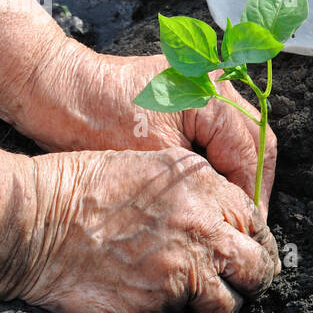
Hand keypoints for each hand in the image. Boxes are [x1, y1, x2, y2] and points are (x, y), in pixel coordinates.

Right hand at [15, 148, 280, 312]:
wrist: (36, 222)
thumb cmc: (85, 189)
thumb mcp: (152, 166)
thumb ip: (199, 191)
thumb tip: (228, 220)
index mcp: (205, 187)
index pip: (256, 223)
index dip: (254, 242)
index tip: (246, 253)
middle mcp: (204, 227)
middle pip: (258, 267)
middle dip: (253, 278)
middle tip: (239, 284)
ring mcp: (186, 269)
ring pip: (231, 304)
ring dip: (221, 305)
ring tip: (201, 300)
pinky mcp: (162, 304)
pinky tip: (160, 302)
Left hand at [20, 39, 277, 216]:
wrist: (55, 89)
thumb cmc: (94, 123)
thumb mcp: (153, 164)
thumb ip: (201, 184)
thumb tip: (230, 215)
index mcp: (213, 96)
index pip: (252, 155)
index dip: (253, 196)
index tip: (247, 229)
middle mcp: (217, 83)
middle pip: (257, 141)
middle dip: (253, 184)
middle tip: (246, 223)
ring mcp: (205, 84)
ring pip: (241, 136)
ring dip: (238, 172)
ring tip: (229, 209)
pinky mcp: (189, 93)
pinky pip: (220, 130)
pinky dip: (220, 159)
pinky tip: (209, 186)